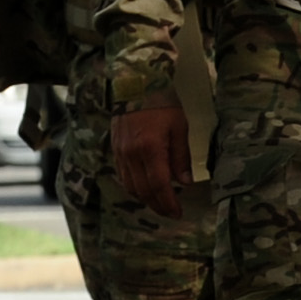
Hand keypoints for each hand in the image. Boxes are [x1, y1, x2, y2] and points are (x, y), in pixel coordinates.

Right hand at [111, 103, 191, 218]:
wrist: (136, 87)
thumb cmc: (163, 105)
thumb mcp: (180, 128)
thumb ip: (181, 156)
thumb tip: (185, 182)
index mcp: (151, 149)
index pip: (159, 185)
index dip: (168, 202)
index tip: (178, 212)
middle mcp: (132, 155)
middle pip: (143, 190)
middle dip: (158, 205)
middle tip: (170, 212)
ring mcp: (120, 153)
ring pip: (130, 186)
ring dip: (145, 199)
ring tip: (160, 203)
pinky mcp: (115, 150)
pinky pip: (123, 176)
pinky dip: (134, 187)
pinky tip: (145, 189)